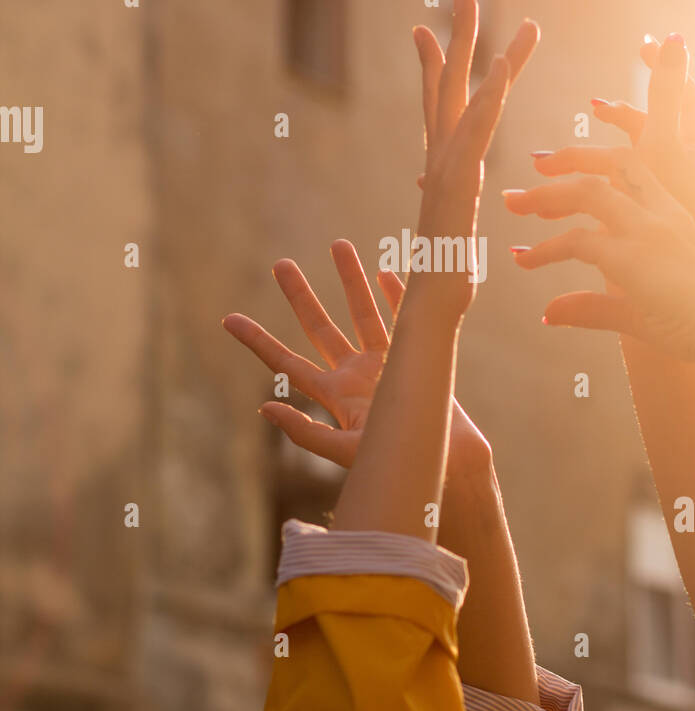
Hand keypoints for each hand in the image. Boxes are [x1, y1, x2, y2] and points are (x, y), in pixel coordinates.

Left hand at [222, 240, 490, 468]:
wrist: (450, 466)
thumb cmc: (397, 465)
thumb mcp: (346, 454)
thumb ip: (306, 433)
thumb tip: (264, 409)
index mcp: (334, 396)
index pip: (287, 364)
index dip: (258, 342)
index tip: (229, 320)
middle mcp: (355, 375)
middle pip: (320, 328)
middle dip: (301, 296)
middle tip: (281, 265)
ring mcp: (385, 364)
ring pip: (362, 313)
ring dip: (351, 280)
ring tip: (339, 244)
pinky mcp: (415, 359)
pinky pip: (403, 317)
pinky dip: (396, 294)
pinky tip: (386, 272)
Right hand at [409, 0, 539, 318]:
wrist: (434, 306)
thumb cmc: (448, 280)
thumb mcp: (458, 235)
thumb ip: (457, 210)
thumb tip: (452, 206)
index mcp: (444, 166)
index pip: (440, 106)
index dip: (433, 67)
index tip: (426, 31)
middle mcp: (440, 158)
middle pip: (446, 85)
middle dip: (455, 38)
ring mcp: (446, 166)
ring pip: (461, 95)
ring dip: (472, 47)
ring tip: (476, 3)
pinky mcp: (459, 183)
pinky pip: (477, 132)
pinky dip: (489, 97)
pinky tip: (502, 66)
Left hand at [505, 146, 694, 361]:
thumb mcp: (640, 308)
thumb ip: (593, 305)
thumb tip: (548, 313)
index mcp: (675, 215)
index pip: (633, 167)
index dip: (594, 161)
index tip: (559, 168)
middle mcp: (661, 214)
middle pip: (607, 167)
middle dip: (565, 162)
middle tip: (530, 170)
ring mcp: (647, 231)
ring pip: (587, 192)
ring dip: (545, 195)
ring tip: (512, 202)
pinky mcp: (630, 256)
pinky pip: (577, 241)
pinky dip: (545, 249)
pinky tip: (522, 259)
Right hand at [584, 18, 694, 226]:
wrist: (633, 268)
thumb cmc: (653, 215)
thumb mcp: (658, 146)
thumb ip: (665, 93)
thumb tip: (676, 39)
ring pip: (692, 112)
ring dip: (665, 81)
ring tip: (641, 47)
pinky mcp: (670, 176)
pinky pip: (660, 134)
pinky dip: (634, 116)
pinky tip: (601, 109)